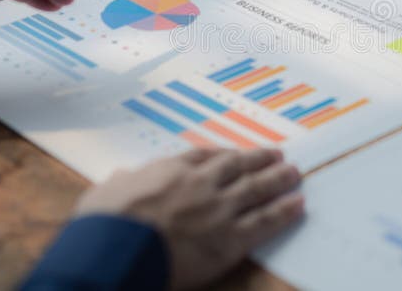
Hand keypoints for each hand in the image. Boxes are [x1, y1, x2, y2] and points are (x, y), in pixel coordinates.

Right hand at [77, 148, 303, 289]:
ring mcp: (218, 210)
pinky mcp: (228, 239)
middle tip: (278, 154)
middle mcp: (200, 184)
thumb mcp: (104, 192)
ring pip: (256, 189)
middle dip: (259, 159)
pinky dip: (283, 212)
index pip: (203, 155)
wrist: (116, 250)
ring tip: (295, 173)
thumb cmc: (103, 223)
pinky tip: (298, 205)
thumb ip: (121, 182)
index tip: (236, 152)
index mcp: (170, 171)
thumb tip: (121, 178)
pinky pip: (264, 222)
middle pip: (237, 166)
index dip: (224, 154)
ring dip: (278, 179)